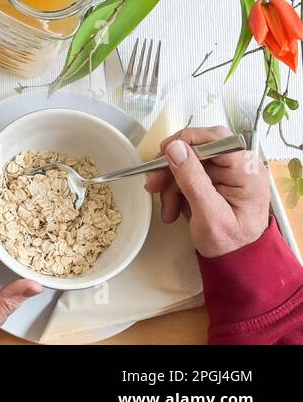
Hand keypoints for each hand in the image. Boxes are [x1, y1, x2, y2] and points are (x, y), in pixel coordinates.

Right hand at [143, 126, 270, 257]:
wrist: (236, 262)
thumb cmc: (229, 243)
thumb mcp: (208, 215)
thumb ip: (192, 180)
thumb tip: (175, 147)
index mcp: (248, 172)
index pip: (217, 139)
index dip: (187, 141)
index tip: (163, 156)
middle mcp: (241, 166)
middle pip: (199, 148)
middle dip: (173, 166)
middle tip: (153, 183)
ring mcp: (229, 172)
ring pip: (189, 161)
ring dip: (171, 182)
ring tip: (165, 207)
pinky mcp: (218, 179)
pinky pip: (189, 173)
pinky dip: (176, 188)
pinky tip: (172, 208)